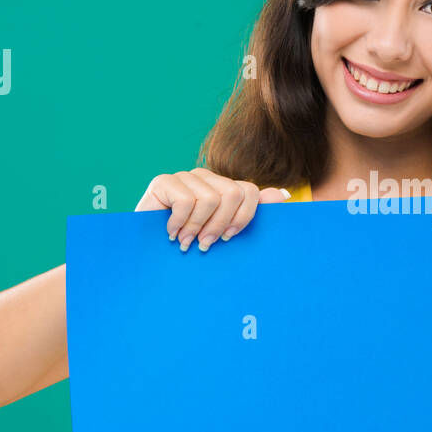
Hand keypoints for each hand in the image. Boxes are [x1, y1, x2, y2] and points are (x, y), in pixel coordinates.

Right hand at [134, 168, 290, 251]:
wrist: (148, 254)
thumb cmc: (191, 245)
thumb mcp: (224, 233)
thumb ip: (251, 213)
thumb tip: (282, 195)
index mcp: (223, 188)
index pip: (249, 191)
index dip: (243, 218)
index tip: (228, 239)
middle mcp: (206, 178)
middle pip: (232, 194)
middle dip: (220, 225)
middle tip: (206, 245)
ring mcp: (184, 177)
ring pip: (210, 199)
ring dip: (197, 228)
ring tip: (186, 243)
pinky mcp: (163, 182)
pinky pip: (185, 201)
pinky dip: (180, 223)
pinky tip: (171, 233)